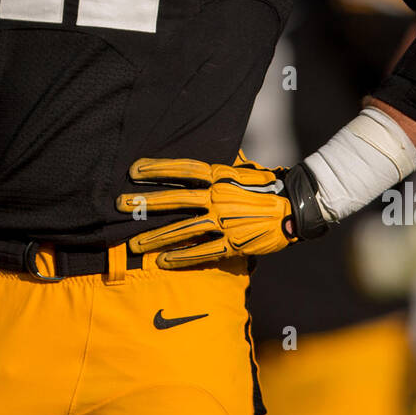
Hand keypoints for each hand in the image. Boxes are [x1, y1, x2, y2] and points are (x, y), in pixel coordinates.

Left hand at [117, 156, 331, 267]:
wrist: (295, 208)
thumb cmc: (267, 187)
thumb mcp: (243, 169)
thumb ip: (220, 166)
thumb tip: (202, 153)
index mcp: (222, 176)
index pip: (184, 169)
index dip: (157, 168)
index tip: (133, 170)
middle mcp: (219, 197)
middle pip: (176, 199)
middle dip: (146, 203)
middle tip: (120, 205)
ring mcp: (225, 222)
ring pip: (184, 229)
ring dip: (156, 237)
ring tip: (134, 244)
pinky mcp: (233, 244)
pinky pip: (202, 252)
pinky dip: (181, 257)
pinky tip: (163, 261)